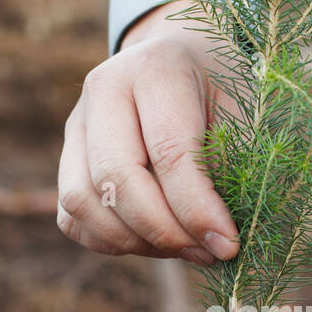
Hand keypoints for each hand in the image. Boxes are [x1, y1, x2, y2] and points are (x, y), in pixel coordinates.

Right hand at [57, 3, 239, 263]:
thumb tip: (219, 237)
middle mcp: (103, 89)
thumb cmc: (224, 90)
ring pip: (82, 201)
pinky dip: (109, 242)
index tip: (227, 246)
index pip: (168, 152)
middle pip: (115, 179)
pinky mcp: (67, 156)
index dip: (196, 209)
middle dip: (164, 232)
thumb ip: (231, 165)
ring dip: (134, 241)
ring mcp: (77, 123)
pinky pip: (72, 216)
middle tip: (206, 252)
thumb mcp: (244, 112)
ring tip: (183, 247)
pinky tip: (153, 241)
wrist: (187, 59)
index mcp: (156, 69)